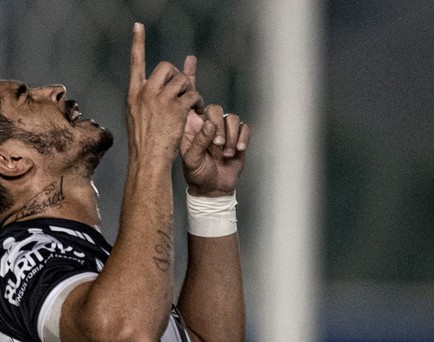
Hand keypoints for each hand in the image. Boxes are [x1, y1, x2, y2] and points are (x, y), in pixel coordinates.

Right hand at [126, 23, 202, 164]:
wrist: (148, 162)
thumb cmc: (143, 146)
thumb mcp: (135, 119)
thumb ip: (142, 101)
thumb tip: (149, 89)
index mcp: (133, 94)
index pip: (135, 63)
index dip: (138, 43)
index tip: (138, 26)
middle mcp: (145, 93)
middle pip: (166, 66)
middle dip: (177, 75)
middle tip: (182, 91)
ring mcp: (160, 100)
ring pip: (181, 80)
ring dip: (190, 90)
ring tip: (191, 104)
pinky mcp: (176, 108)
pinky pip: (192, 94)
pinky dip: (197, 102)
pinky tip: (195, 111)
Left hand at [180, 57, 250, 195]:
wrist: (212, 189)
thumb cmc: (197, 174)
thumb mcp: (191, 160)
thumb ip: (197, 141)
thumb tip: (208, 125)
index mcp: (192, 124)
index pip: (191, 97)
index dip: (190, 78)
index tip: (189, 60)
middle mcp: (208, 122)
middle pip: (214, 107)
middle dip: (216, 127)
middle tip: (215, 147)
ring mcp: (224, 128)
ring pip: (230, 117)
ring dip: (228, 137)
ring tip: (223, 154)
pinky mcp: (239, 136)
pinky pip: (244, 127)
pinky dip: (241, 139)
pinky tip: (236, 151)